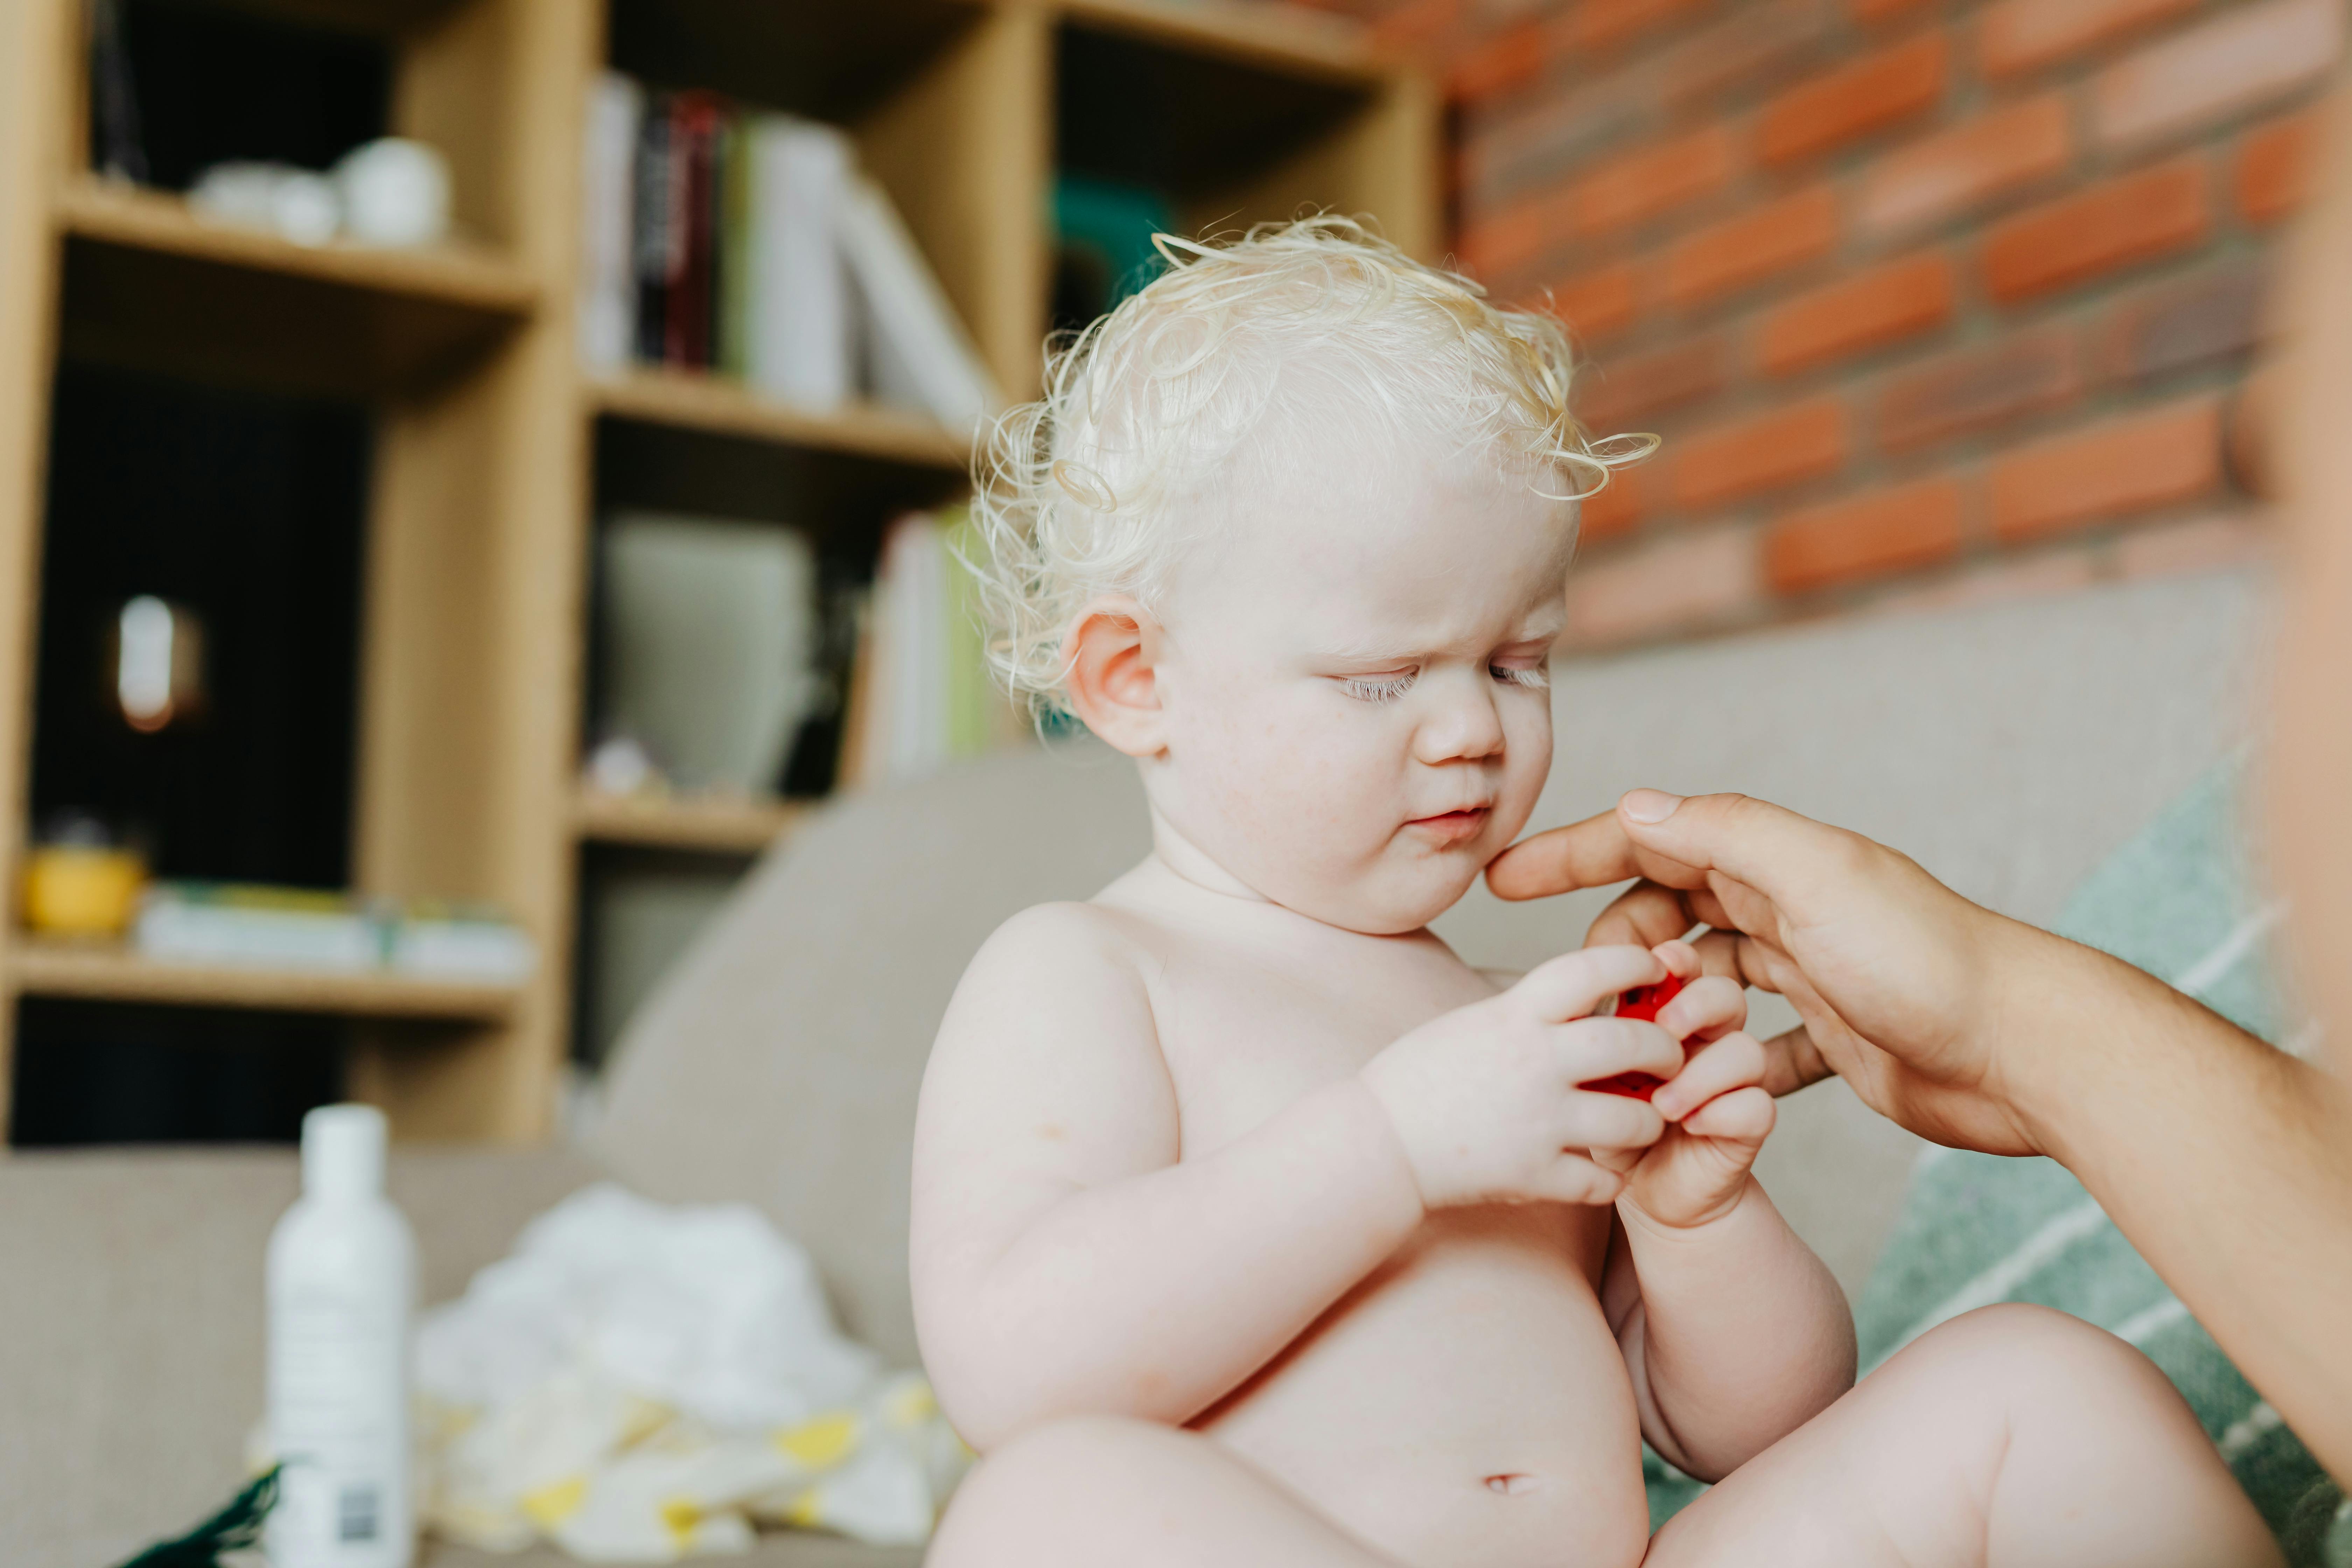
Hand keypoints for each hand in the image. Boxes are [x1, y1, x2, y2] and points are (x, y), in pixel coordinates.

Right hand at [1361, 946, 1684, 1208]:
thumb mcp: (1471, 1022)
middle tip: (1668, 1056)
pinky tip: (1600, 1172)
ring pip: (1637, 1119)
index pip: (1593, 968)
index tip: (1656, 970)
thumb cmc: (1416, 1079)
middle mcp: (1535, 1063)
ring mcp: (1539, 1122)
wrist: (1375, 1143)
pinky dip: (1610, 1180)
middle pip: (1636, 1043)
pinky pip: (1604, 1182)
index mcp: (1514, 1015)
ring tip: (1640, 1120)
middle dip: (1666, 1049)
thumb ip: (1528, 1012)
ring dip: (1649, 1120)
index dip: (1636, 963)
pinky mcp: (1535, 1176)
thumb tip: (1583, 996)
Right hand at [1485, 790, 2057, 1158]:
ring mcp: (1808, 973)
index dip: (1572, 854)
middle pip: (1664, 917)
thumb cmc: (1927, 961)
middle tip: (1596, 1004)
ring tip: (1645, 1055)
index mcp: (1775, 860)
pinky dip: (1720, 1068)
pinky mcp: (1832, 1038)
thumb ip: (1726, 836)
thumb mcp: (1816, 877)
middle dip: (1617, 956)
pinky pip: (1751, 1049)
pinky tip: (1702, 1095)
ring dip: (1665, 1016)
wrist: (2024, 1051)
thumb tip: (1635, 808)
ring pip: (1701, 983)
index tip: (1503, 880)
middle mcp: (1787, 908)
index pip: (1650, 842)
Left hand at [1595, 943, 1776, 1227]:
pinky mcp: (1749, 1123)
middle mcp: (1708, 1041)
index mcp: (1671, 1019)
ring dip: (1703, 1074)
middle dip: (1699, 1004)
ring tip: (1664, 1103)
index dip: (1679, 961)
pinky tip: (1691, 1125)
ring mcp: (1734, 1082)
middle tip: (1667, 1026)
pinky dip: (1723, 1113)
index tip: (1658, 963)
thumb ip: (1599, 1042)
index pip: (1686, 972)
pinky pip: (1758, 1105)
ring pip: (1747, 1051)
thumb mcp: (1596, 1079)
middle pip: (1727, 996)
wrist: (1643, 1187)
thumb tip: (1582, 1002)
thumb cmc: (1616, 1124)